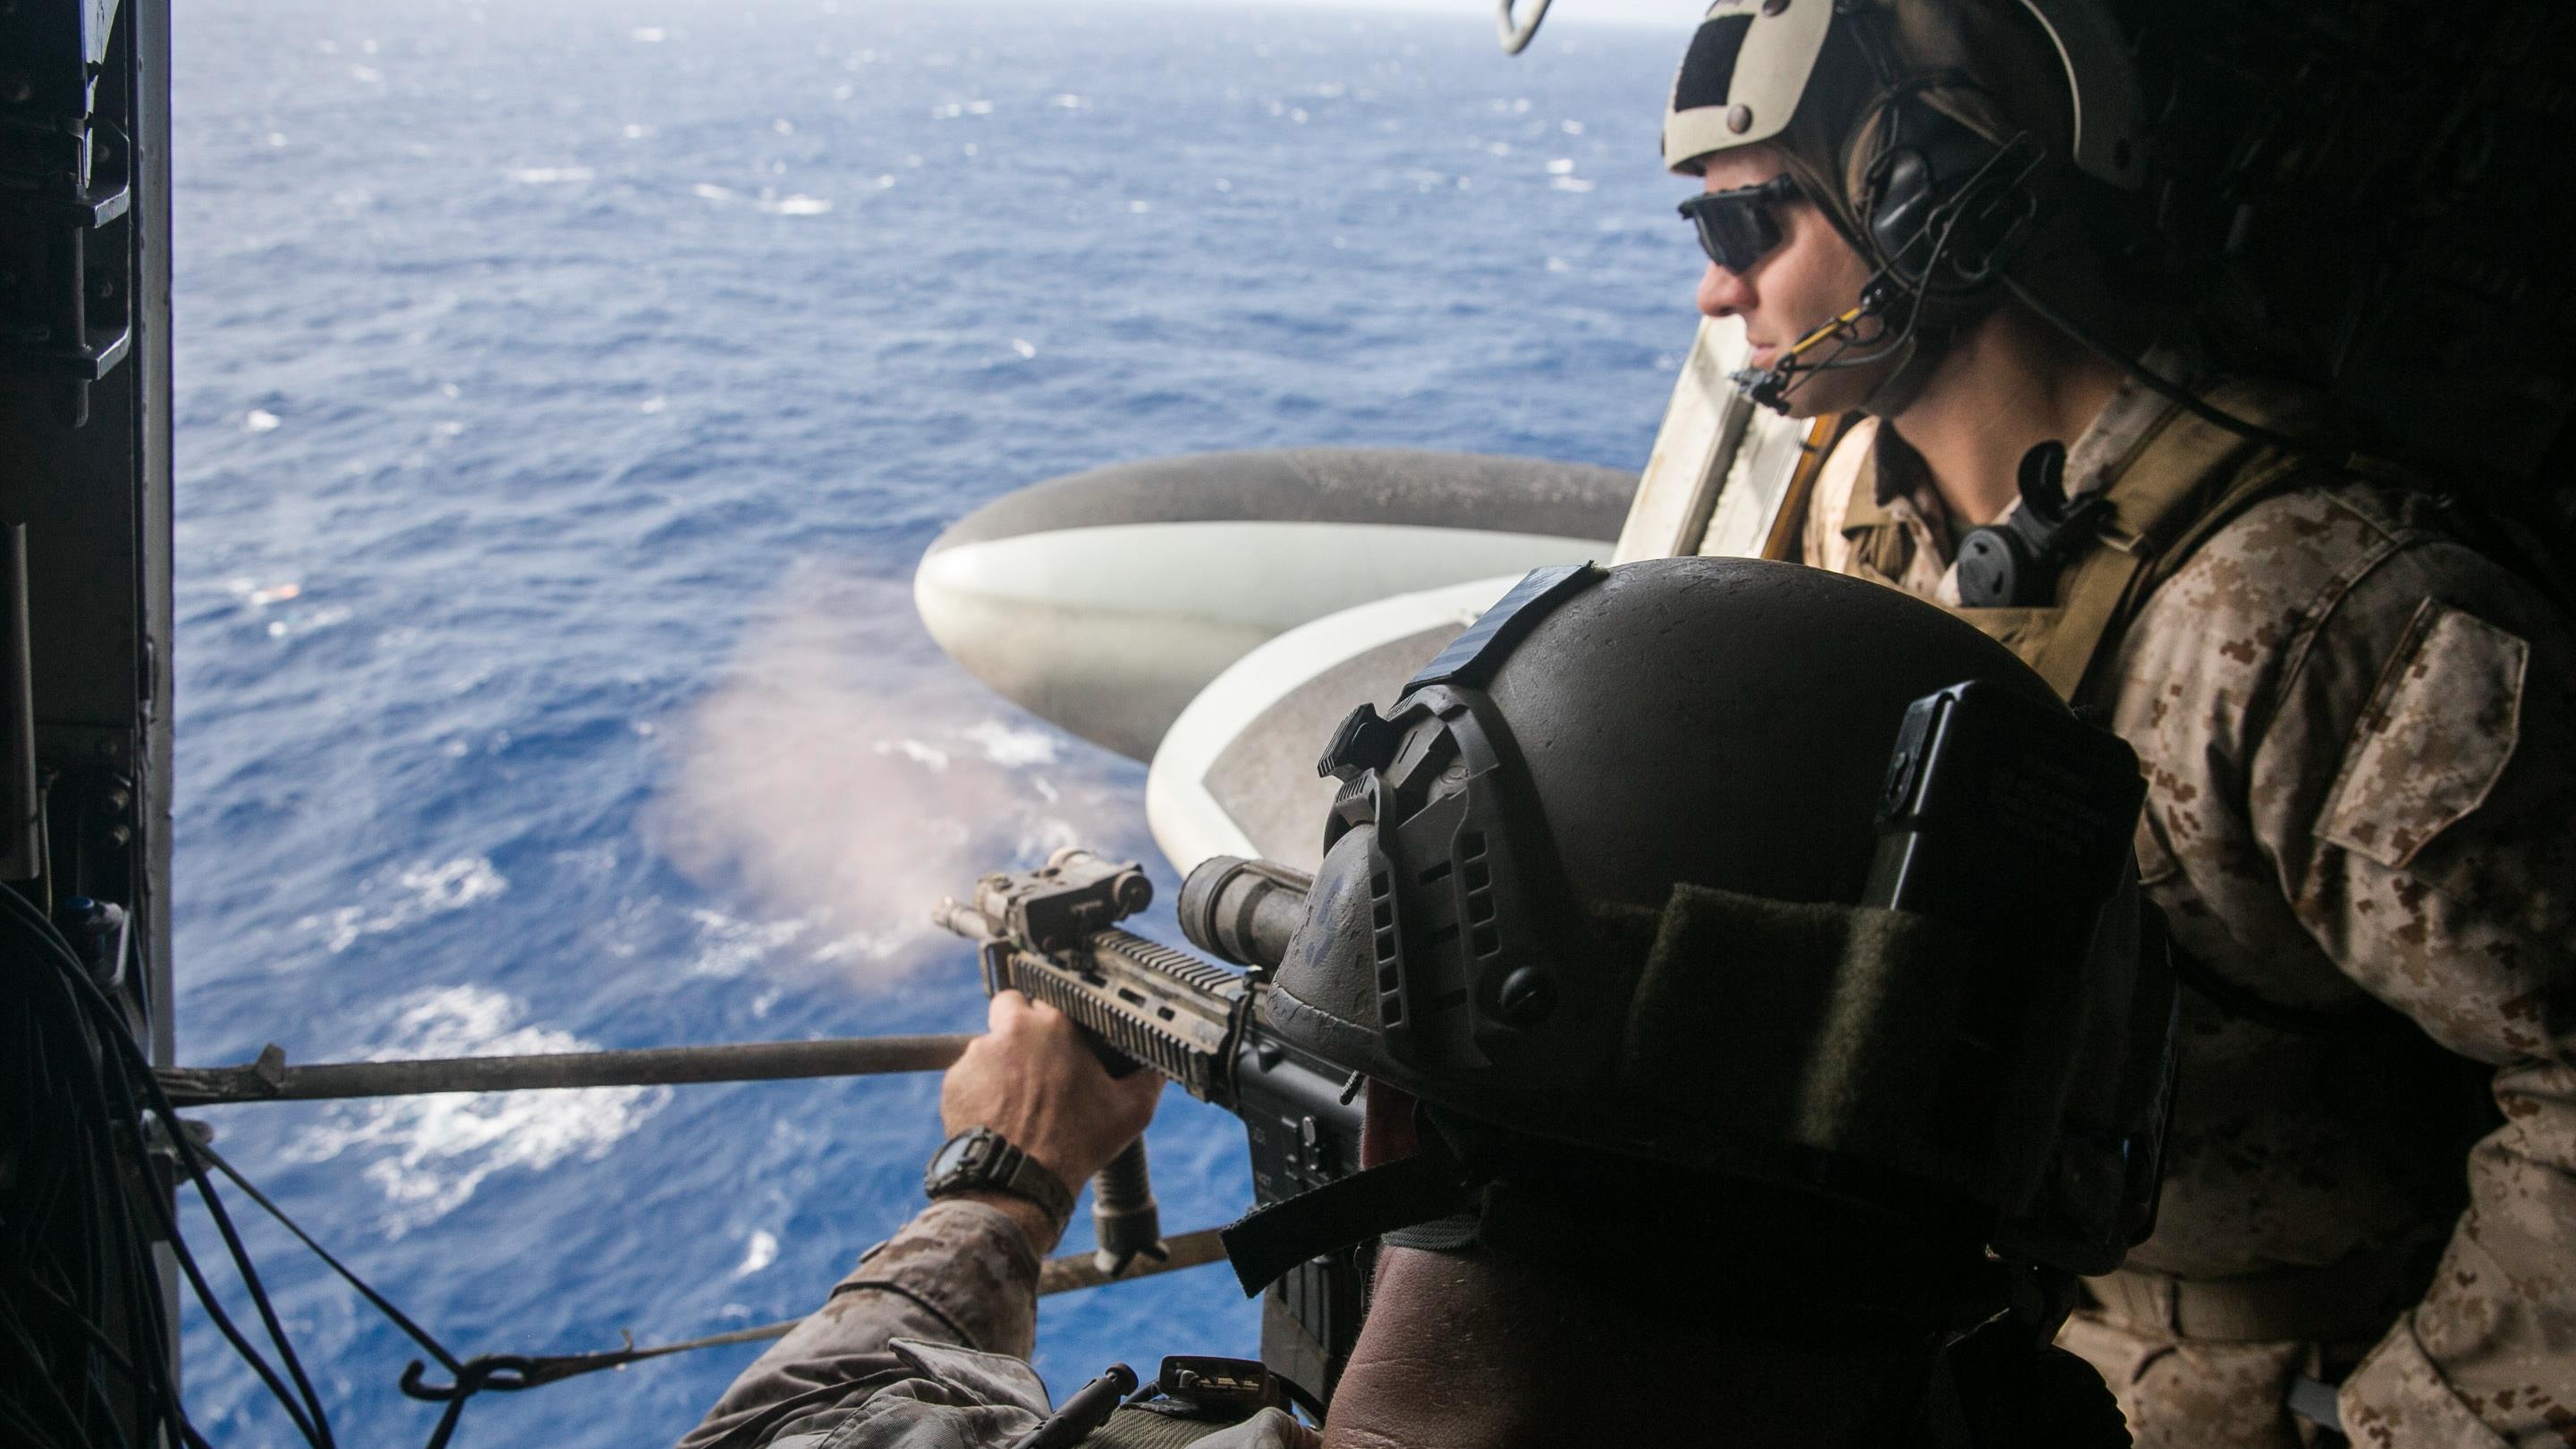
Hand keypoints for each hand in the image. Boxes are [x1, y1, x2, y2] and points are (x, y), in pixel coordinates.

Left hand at [941, 991, 1164, 1191]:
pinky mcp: (955, 1080)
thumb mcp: (1131, 1111)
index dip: (1060, 1019)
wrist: (1018, 1181)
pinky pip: (968, 1074)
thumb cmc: (1076, 1145)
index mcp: (1056, 1026)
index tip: (1065, 1040)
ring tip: (1018, 1098)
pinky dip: (979, 1089)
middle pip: (1011, 1004)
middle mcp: (1013, 1029)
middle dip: (1021, 1022)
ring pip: (989, 1042)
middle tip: (1035, 1056)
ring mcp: (978, 1053)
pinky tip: (997, 1114)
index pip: (1055, 997)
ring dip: (1001, 1060)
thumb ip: (1149, 1077)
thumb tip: (1159, 1064)